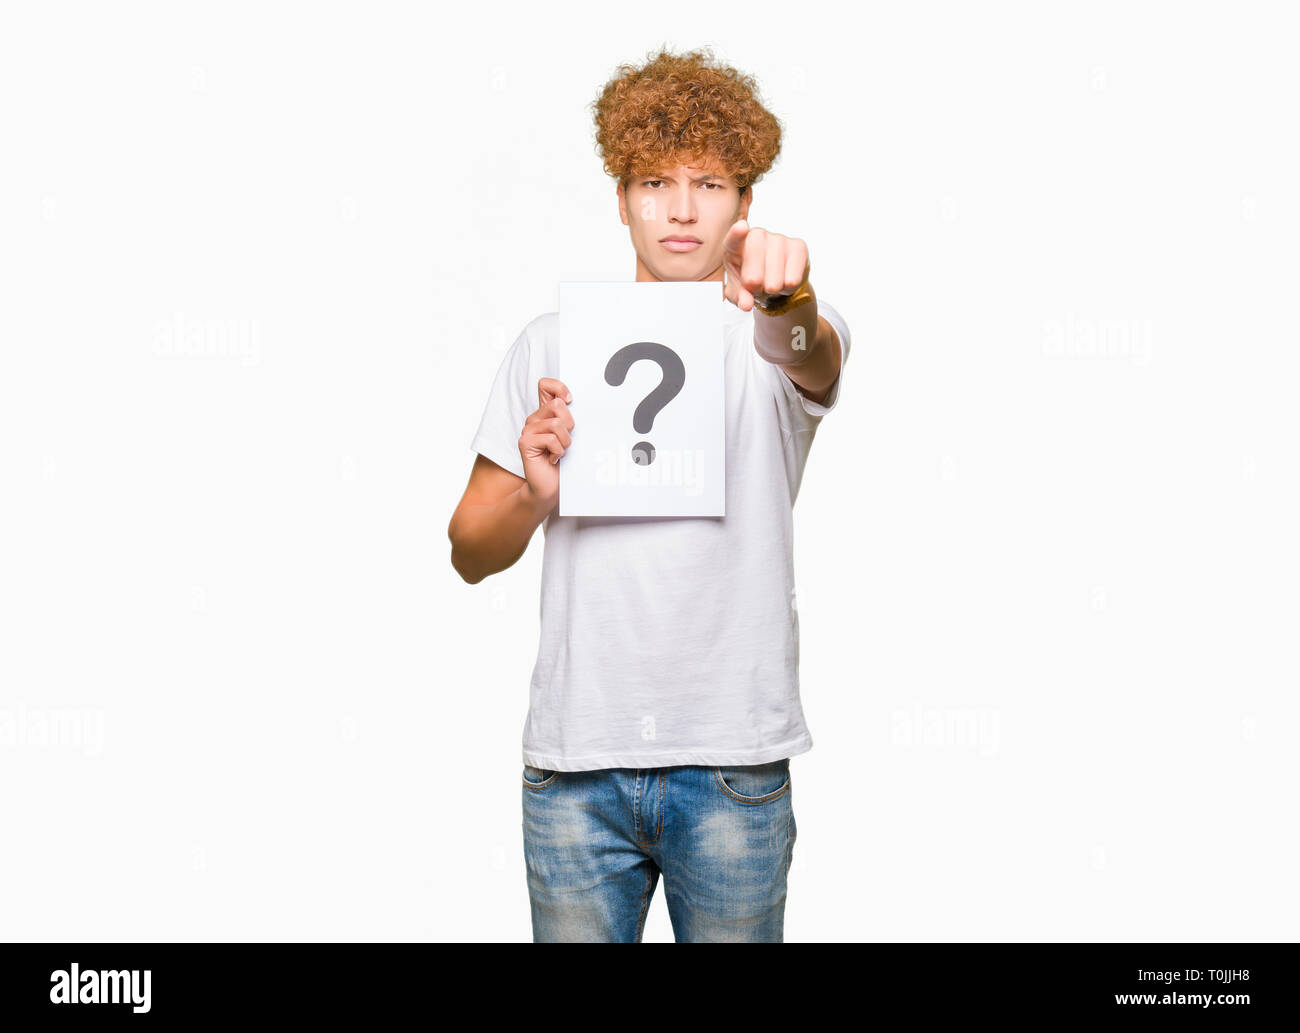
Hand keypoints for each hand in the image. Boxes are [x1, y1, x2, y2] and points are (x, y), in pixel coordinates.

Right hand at [518, 377, 573, 510]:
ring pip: (557, 424)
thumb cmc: (562, 463)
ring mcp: (527, 430)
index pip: (546, 385)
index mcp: (544, 414)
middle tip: (564, 441)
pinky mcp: (525, 442)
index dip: (559, 388)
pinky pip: (551, 439)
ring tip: (559, 452)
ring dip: (565, 442)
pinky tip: (552, 459)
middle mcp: (534, 419)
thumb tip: (573, 401)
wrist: (549, 487)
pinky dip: (558, 452)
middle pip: (558, 405)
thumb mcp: (569, 436)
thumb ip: (569, 418)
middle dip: (569, 425)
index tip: (570, 401)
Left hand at [722, 219, 809, 311]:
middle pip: (755, 258)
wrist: (775, 283)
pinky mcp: (798, 246)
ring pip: (775, 270)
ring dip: (772, 287)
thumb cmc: (752, 282)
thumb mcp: (740, 293)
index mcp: (735, 246)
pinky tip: (785, 282)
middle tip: (756, 289)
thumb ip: (739, 298)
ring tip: (771, 286)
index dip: (737, 233)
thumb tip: (746, 305)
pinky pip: (793, 274)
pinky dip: (788, 286)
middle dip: (754, 282)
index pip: (734, 238)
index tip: (742, 228)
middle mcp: (757, 236)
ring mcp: (778, 238)